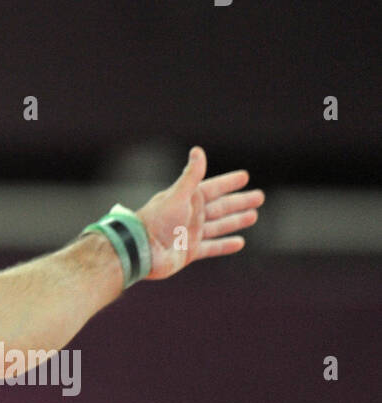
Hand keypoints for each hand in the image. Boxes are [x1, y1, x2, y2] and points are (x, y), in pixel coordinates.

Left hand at [136, 146, 264, 280]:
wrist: (142, 249)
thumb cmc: (157, 220)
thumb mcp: (177, 195)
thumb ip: (190, 176)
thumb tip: (198, 150)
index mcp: (188, 200)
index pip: (213, 188)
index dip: (229, 182)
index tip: (245, 176)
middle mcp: (191, 215)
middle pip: (221, 207)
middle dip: (240, 201)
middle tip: (260, 196)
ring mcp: (191, 233)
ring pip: (219, 225)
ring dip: (236, 220)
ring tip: (254, 215)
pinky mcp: (190, 252)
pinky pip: (212, 247)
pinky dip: (225, 245)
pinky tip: (240, 242)